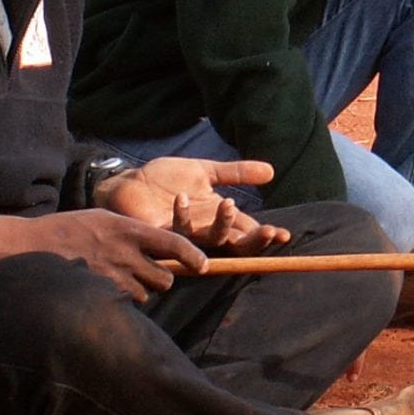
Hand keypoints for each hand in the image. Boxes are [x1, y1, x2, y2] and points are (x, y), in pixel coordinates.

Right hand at [0, 210, 205, 301]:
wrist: (27, 248)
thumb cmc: (65, 230)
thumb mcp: (101, 219)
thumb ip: (129, 232)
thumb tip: (155, 246)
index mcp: (127, 229)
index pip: (173, 243)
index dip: (193, 255)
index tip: (204, 264)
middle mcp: (123, 253)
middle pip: (165, 277)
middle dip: (160, 279)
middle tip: (145, 275)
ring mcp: (111, 276)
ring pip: (145, 294)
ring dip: (138, 291)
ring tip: (116, 281)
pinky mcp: (99, 293)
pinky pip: (123, 304)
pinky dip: (119, 301)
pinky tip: (102, 291)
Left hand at [96, 156, 290, 253]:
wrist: (129, 182)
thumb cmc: (166, 179)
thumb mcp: (205, 171)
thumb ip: (236, 172)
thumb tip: (271, 171)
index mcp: (218, 216)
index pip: (249, 230)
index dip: (267, 235)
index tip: (284, 234)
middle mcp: (206, 230)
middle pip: (238, 243)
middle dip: (255, 240)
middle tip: (269, 231)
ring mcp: (186, 235)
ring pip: (213, 240)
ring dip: (223, 225)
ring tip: (228, 203)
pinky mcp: (164, 235)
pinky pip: (178, 231)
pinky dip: (183, 214)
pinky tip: (182, 198)